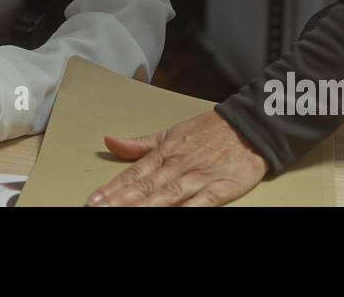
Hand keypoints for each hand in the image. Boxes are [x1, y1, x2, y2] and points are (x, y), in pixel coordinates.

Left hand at [87, 110, 268, 206]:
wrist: (249, 127)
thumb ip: (140, 144)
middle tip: (100, 210)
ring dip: (145, 207)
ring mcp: (198, 178)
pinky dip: (186, 210)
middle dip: (121, 201)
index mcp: (164, 153)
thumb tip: (109, 142)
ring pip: (167, 196)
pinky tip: (170, 217)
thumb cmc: (208, 131)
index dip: (113, 189)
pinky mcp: (220, 189)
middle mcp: (178, 166)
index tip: (94, 200)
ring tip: (123, 213)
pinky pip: (200, 204)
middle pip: (146, 188)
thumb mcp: (170, 133)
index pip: (134, 174)